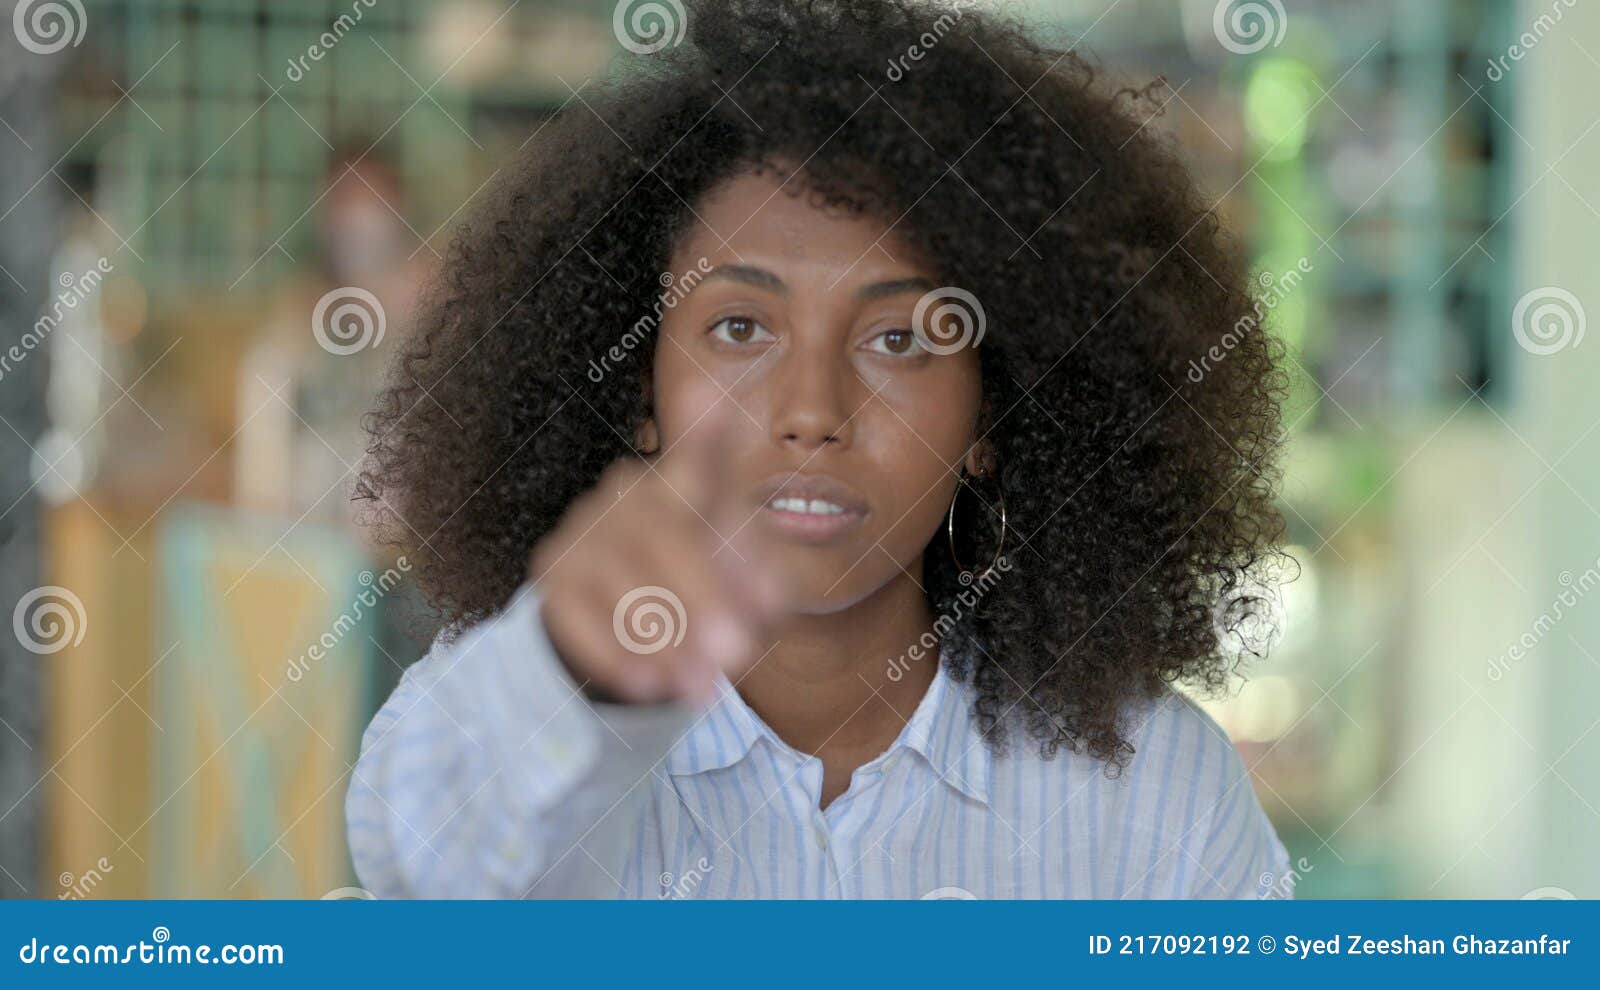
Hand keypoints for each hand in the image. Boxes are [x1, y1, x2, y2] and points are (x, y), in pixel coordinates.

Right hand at [528, 409, 786, 704]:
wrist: (631, 632)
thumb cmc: (703, 595)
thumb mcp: (745, 592)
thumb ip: (762, 589)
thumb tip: (766, 600)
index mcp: (686, 488)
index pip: (699, 459)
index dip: (705, 433)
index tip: (711, 394)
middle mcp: (631, 495)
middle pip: (663, 534)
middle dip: (702, 596)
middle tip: (737, 653)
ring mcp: (585, 530)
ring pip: (619, 576)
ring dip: (664, 637)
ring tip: (704, 687)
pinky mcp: (553, 575)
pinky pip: (578, 613)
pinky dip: (617, 653)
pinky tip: (651, 686)